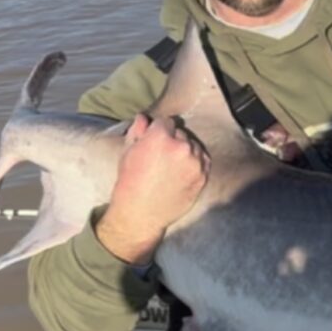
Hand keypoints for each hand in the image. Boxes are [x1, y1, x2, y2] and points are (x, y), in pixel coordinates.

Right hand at [95, 114, 209, 264]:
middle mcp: (181, 147)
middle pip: (180, 132)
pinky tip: (183, 171)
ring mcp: (194, 162)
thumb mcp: (127, 152)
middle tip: (162, 155)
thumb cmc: (129, 182)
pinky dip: (196, 162)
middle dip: (172, 140)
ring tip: (172, 166)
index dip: (158, 130)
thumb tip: (144, 117)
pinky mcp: (203, 176)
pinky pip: (203, 160)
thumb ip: (137, 131)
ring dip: (185, 150)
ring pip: (193, 145)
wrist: (141, 213)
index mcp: (160, 137)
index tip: (153, 140)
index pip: (165, 121)